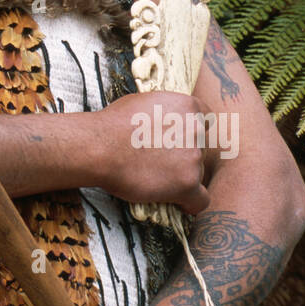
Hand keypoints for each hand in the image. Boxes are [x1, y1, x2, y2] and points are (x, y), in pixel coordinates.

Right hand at [98, 90, 211, 213]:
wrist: (99, 147)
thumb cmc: (113, 124)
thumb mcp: (144, 102)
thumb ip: (166, 111)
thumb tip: (169, 118)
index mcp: (188, 106)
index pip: (205, 121)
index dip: (191, 133)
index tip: (179, 141)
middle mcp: (196, 129)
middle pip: (202, 148)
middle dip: (185, 155)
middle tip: (162, 161)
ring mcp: (194, 157)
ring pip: (198, 172)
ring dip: (182, 176)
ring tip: (155, 177)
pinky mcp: (188, 182)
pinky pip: (201, 199)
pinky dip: (191, 202)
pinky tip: (179, 203)